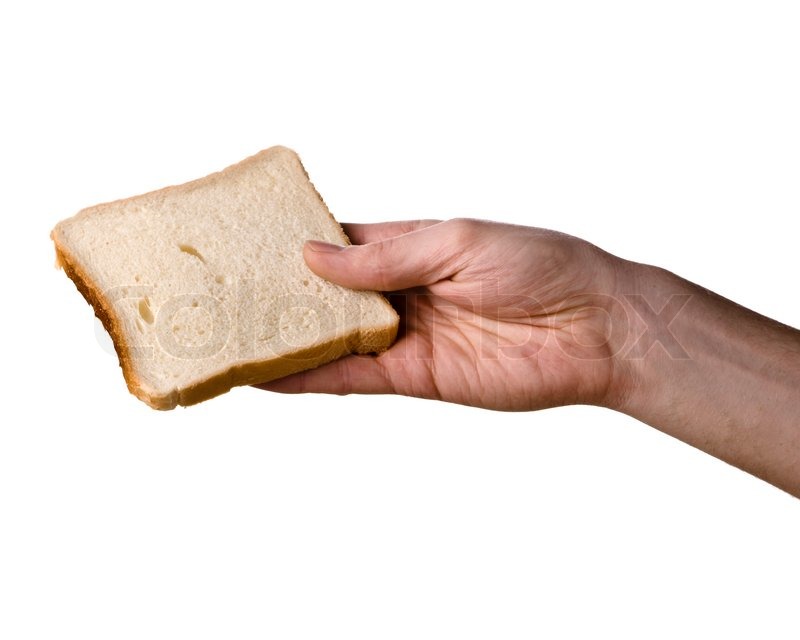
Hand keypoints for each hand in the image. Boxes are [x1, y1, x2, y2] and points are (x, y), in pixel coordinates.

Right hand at [258, 218, 625, 410]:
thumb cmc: (540, 265)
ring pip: (331, 339)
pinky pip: (352, 378)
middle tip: (220, 295)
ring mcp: (404, 336)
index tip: (244, 245)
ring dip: (284, 341)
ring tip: (228, 338)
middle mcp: (400, 291)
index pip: (339, 243)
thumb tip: (313, 256)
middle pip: (326, 294)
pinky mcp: (415, 376)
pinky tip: (269, 375)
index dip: (294, 246)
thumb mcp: (458, 242)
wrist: (595, 330)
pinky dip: (310, 377)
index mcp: (411, 246)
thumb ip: (384, 256)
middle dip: (280, 296)